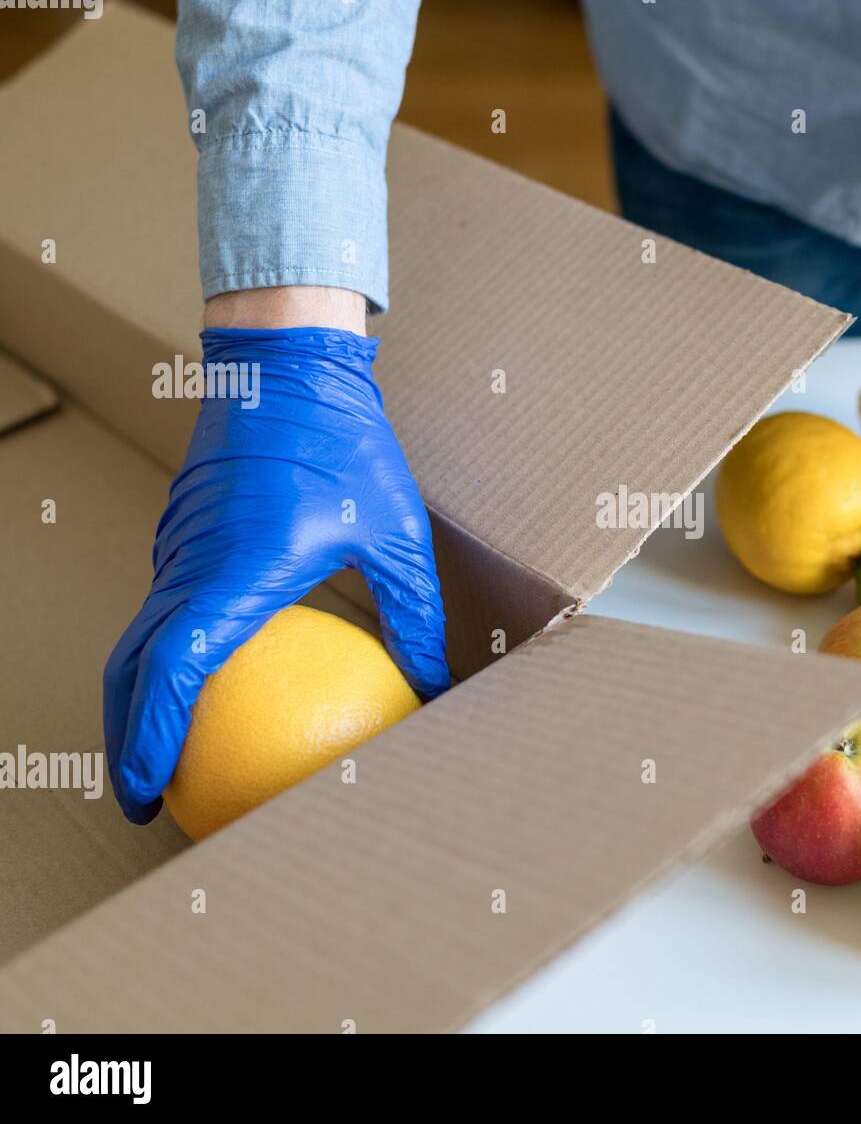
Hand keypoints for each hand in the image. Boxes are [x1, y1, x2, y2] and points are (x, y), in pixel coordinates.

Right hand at [104, 326, 449, 822]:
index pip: (173, 670)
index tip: (150, 790)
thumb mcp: (396, 536)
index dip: (151, 737)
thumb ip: (414, 617)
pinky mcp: (184, 532)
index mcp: (234, 572)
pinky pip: (162, 605)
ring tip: (166, 749)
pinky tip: (202, 676)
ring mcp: (178, 546)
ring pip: (140, 636)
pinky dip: (161, 654)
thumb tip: (436, 685)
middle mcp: (190, 565)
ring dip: (141, 697)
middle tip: (149, 794)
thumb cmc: (345, 442)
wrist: (288, 361)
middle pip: (133, 668)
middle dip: (129, 738)